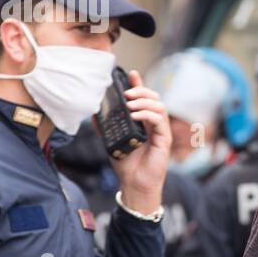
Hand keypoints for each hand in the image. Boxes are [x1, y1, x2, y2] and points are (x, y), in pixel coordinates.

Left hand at [112, 70, 170, 214]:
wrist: (133, 183)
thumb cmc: (126, 163)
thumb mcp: (111, 140)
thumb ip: (105, 126)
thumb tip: (93, 112)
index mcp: (143, 122)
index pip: (143, 98)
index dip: (138, 85)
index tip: (131, 74)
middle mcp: (153, 124)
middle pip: (154, 98)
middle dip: (141, 91)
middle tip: (126, 93)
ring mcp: (160, 131)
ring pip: (159, 106)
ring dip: (144, 102)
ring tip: (129, 105)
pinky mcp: (164, 139)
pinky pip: (159, 120)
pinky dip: (147, 114)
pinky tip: (135, 116)